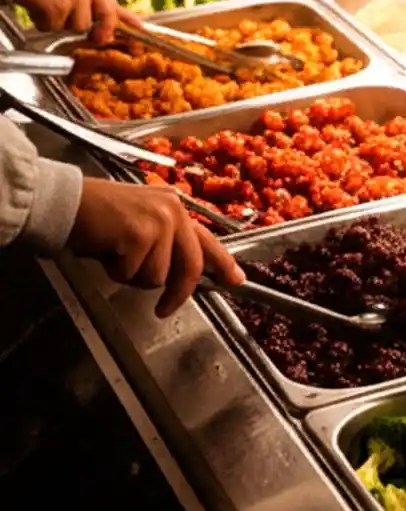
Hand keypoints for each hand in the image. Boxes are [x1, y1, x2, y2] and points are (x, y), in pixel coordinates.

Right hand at [14, 0, 140, 43]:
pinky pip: (54, 27)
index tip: (140, 28)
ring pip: (77, 26)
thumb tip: (108, 19)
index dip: (126, 19)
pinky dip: (43, 22)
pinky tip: (36, 7)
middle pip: (104, 18)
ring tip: (46, 6)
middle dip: (100, 32)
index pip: (112, 2)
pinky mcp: (57, 6)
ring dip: (60, 23)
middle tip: (97, 37)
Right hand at [68, 178, 244, 317]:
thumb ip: (165, 241)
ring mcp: (159, 222)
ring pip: (158, 275)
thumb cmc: (97, 215)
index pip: (207, 240)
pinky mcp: (140, 235)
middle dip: (177, 293)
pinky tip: (106, 251)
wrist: (64, 200)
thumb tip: (186, 274)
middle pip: (190, 266)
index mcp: (175, 207)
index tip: (236, 281)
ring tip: (116, 254)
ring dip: (134, 275)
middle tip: (163, 310)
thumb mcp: (140, 222)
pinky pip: (134, 273)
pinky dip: (116, 271)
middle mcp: (173, 211)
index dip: (223, 264)